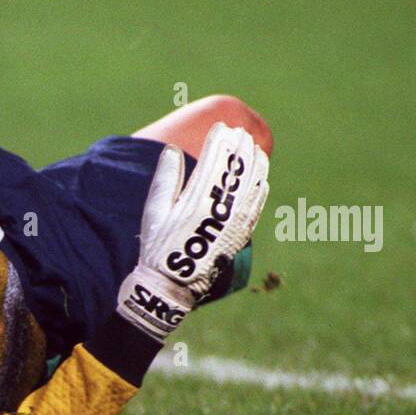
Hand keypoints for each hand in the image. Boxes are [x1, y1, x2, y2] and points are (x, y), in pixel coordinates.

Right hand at [116, 123, 269, 341]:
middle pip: (236, 171)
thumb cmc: (157, 249)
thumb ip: (165, 180)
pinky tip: (262, 176)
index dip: (219, 143)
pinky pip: (256, 207)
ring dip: (255, 164)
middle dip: (239, 148)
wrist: (172, 286)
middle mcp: (220, 211)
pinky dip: (260, 189)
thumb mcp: (153, 213)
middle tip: (240, 132)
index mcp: (196, 203)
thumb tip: (171, 151)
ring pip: (251, 186)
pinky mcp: (240, 236)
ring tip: (254, 147)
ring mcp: (234, 224)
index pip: (214, 163)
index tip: (221, 128)